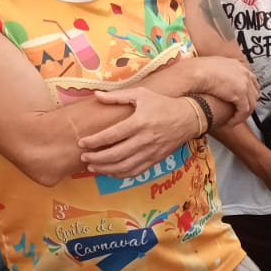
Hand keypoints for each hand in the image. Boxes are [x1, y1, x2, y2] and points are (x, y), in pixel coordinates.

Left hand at [77, 88, 201, 177]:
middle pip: (115, 155)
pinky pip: (136, 171)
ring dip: (105, 169)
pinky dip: (120, 174)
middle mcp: (144, 140)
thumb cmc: (163, 104)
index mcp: (139, 122)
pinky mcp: (155, 160)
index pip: (111, 135)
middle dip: (96, 158)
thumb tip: (96, 95)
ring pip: (124, 167)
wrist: (188, 118)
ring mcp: (151, 152)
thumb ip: (117, 96)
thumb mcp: (141, 95)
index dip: (94, 141)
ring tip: (92, 167)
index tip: (82, 143)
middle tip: (84, 157)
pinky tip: (110, 172)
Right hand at [181, 56, 258, 126]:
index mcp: (235, 65)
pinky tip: (230, 123)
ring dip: (243, 114)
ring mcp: (244, 83)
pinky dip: (238, 119)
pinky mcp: (240, 94)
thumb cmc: (193, 70)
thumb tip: (209, 80)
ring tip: (234, 120)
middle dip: (249, 103)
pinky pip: (244, 111)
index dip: (247, 91)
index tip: (242, 99)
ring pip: (251, 103)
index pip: (248, 79)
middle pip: (253, 91)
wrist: (193, 72)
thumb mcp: (207, 68)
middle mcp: (242, 73)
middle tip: (240, 113)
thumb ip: (214, 74)